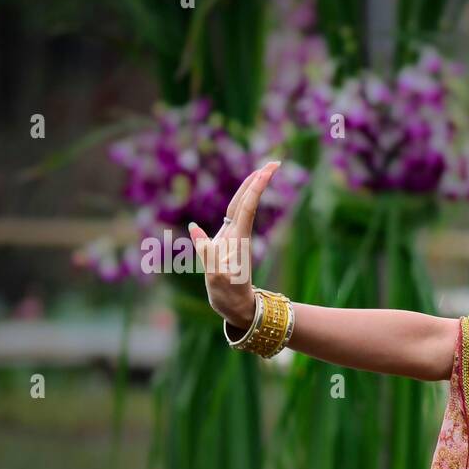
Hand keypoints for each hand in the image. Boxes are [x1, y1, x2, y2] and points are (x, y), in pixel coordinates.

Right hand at [187, 160, 281, 328]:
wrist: (236, 306)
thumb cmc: (226, 292)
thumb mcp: (215, 275)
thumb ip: (206, 252)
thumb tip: (195, 228)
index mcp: (236, 238)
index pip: (246, 206)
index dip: (255, 186)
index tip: (267, 169)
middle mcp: (237, 234)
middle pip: (246, 201)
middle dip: (258, 181)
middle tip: (273, 162)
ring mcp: (234, 236)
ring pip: (242, 206)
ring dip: (252, 188)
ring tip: (262, 170)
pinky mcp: (229, 241)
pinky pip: (234, 216)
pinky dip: (240, 201)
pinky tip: (245, 192)